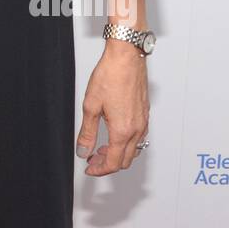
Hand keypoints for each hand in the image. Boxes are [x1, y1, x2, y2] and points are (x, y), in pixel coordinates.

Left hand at [76, 43, 148, 175]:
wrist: (126, 57)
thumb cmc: (110, 76)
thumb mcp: (91, 106)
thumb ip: (87, 132)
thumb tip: (83, 151)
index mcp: (123, 131)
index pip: (114, 163)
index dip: (100, 170)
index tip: (89, 168)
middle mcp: (137, 129)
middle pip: (126, 160)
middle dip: (108, 164)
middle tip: (93, 159)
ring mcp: (143, 121)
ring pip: (134, 150)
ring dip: (118, 154)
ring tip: (101, 148)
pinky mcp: (145, 113)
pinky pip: (139, 137)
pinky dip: (126, 143)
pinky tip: (114, 134)